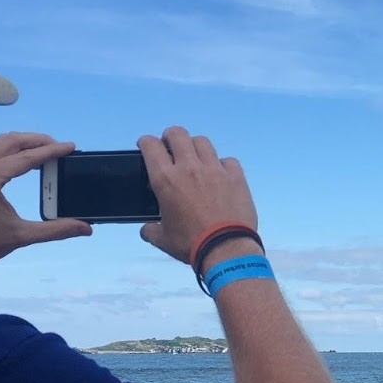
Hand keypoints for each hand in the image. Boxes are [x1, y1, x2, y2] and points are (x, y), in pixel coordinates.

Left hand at [0, 133, 91, 289]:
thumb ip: (56, 230)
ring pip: (0, 141)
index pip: (27, 157)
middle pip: (13, 140)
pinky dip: (9, 147)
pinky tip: (21, 158)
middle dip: (39, 140)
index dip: (52, 151)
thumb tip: (85, 228)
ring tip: (43, 149)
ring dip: (23, 141)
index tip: (70, 147)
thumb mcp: (21, 236)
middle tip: (60, 147)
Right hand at [137, 127, 258, 263]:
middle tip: (170, 147)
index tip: (147, 146)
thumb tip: (147, 228)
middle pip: (177, 134)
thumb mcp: (163, 239)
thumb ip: (150, 229)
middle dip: (170, 137)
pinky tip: (220, 175)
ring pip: (202, 142)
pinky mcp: (236, 177)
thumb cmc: (192, 244)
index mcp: (166, 180)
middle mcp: (189, 168)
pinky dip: (222, 165)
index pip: (150, 146)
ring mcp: (214, 170)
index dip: (146, 143)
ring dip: (195, 147)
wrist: (226, 249)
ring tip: (196, 159)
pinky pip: (228, 160)